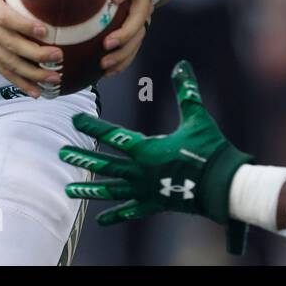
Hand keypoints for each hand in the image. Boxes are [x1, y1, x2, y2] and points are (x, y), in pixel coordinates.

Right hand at [0, 0, 60, 97]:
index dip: (23, 25)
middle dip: (33, 55)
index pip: (3, 16)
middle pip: (6, 44)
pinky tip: (37, 91)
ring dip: (30, 74)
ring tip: (55, 80)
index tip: (45, 31)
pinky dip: (17, 81)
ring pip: (4, 62)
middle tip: (59, 58)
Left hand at [51, 0, 153, 76]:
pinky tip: (105, 72)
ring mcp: (144, 11)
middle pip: (141, 15)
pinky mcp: (141, 25)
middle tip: (108, 43)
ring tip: (105, 64)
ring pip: (140, 35)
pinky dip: (123, 60)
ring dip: (125, 52)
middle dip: (127, 32)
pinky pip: (134, 46)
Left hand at [59, 61, 251, 251]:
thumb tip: (182, 64)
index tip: (75, 118)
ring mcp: (146, 191)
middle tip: (61, 152)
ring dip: (89, 190)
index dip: (92, 126)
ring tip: (68, 189)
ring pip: (111, 191)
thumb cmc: (210, 149)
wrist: (224, 185)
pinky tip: (100, 222)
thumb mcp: (197, 118)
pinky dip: (116, 215)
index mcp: (147, 149)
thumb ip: (186, 91)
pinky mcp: (155, 205)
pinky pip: (131, 211)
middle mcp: (141, 172)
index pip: (113, 135)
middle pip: (105, 165)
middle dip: (82, 158)